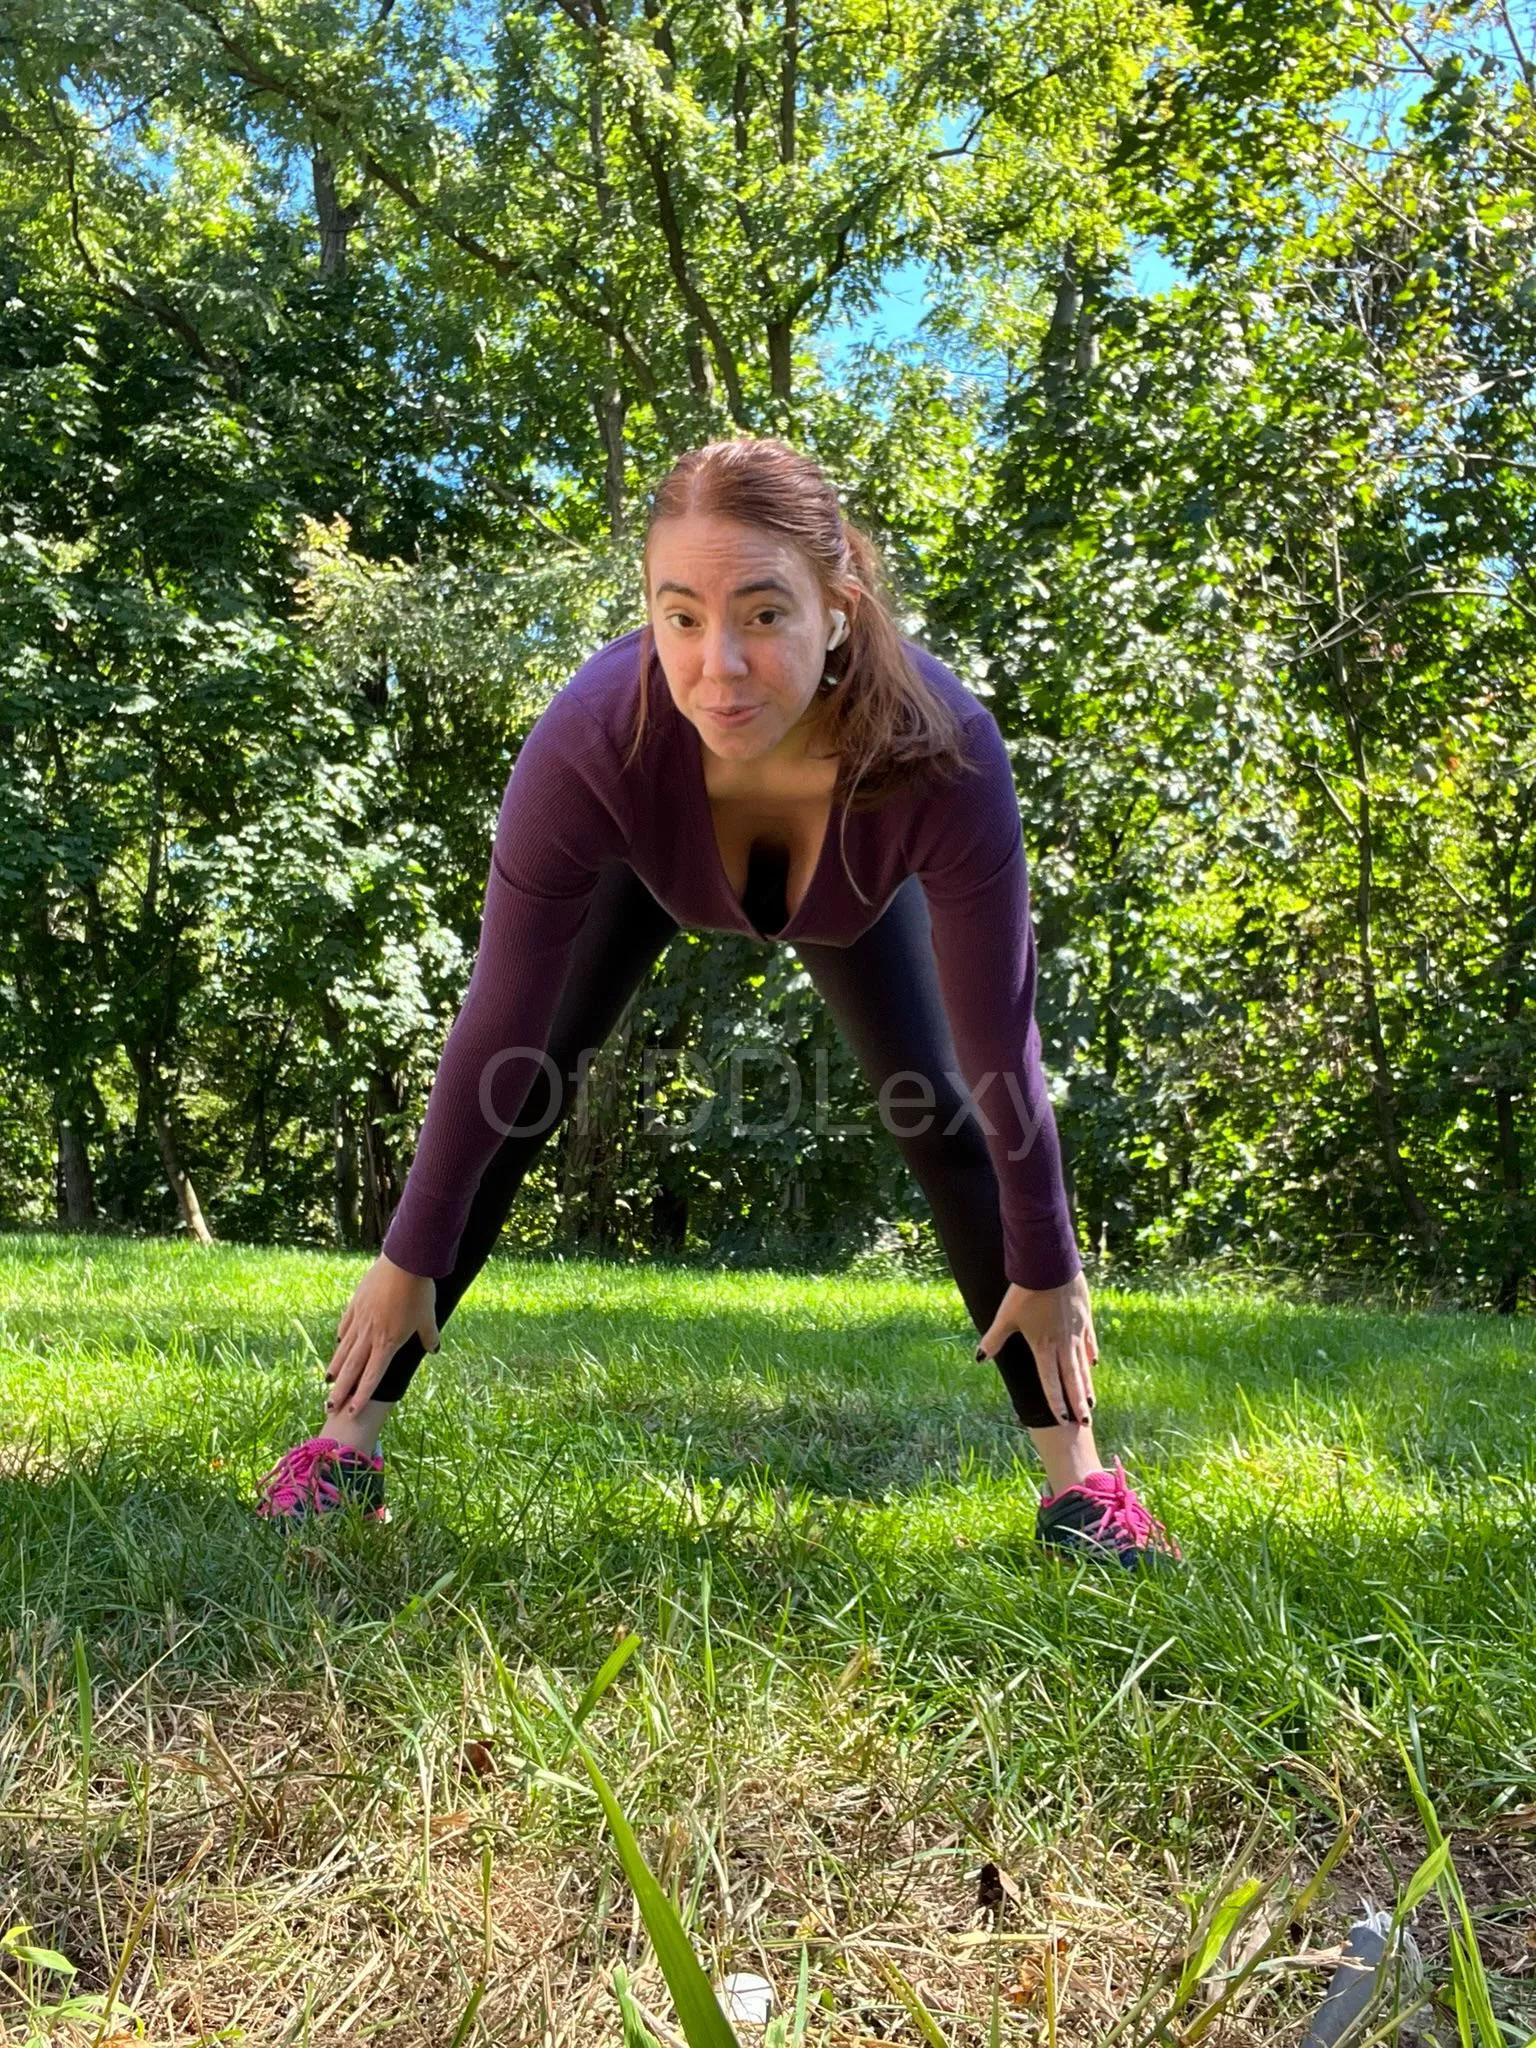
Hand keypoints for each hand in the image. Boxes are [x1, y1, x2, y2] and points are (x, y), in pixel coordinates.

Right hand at [325, 1253, 440, 1417]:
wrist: (404, 1262)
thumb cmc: (419, 1292)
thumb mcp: (428, 1318)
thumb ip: (429, 1337)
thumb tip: (434, 1350)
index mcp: (387, 1343)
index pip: (371, 1377)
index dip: (361, 1397)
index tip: (351, 1412)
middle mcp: (369, 1336)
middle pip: (351, 1369)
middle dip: (340, 1391)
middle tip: (329, 1408)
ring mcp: (359, 1319)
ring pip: (344, 1349)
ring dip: (335, 1368)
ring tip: (327, 1382)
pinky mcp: (355, 1304)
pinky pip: (345, 1326)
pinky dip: (341, 1338)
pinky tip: (337, 1344)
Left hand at [976, 1271, 1097, 1427]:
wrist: (1050, 1266)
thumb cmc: (1025, 1291)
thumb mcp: (1005, 1316)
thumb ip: (994, 1339)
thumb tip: (979, 1358)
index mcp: (1043, 1346)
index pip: (1050, 1381)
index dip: (1056, 1401)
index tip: (1062, 1419)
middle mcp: (1063, 1344)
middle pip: (1072, 1379)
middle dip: (1078, 1403)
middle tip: (1086, 1423)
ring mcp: (1076, 1332)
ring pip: (1083, 1364)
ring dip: (1087, 1384)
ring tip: (1091, 1403)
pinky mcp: (1085, 1318)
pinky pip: (1089, 1342)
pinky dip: (1091, 1355)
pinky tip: (1094, 1364)